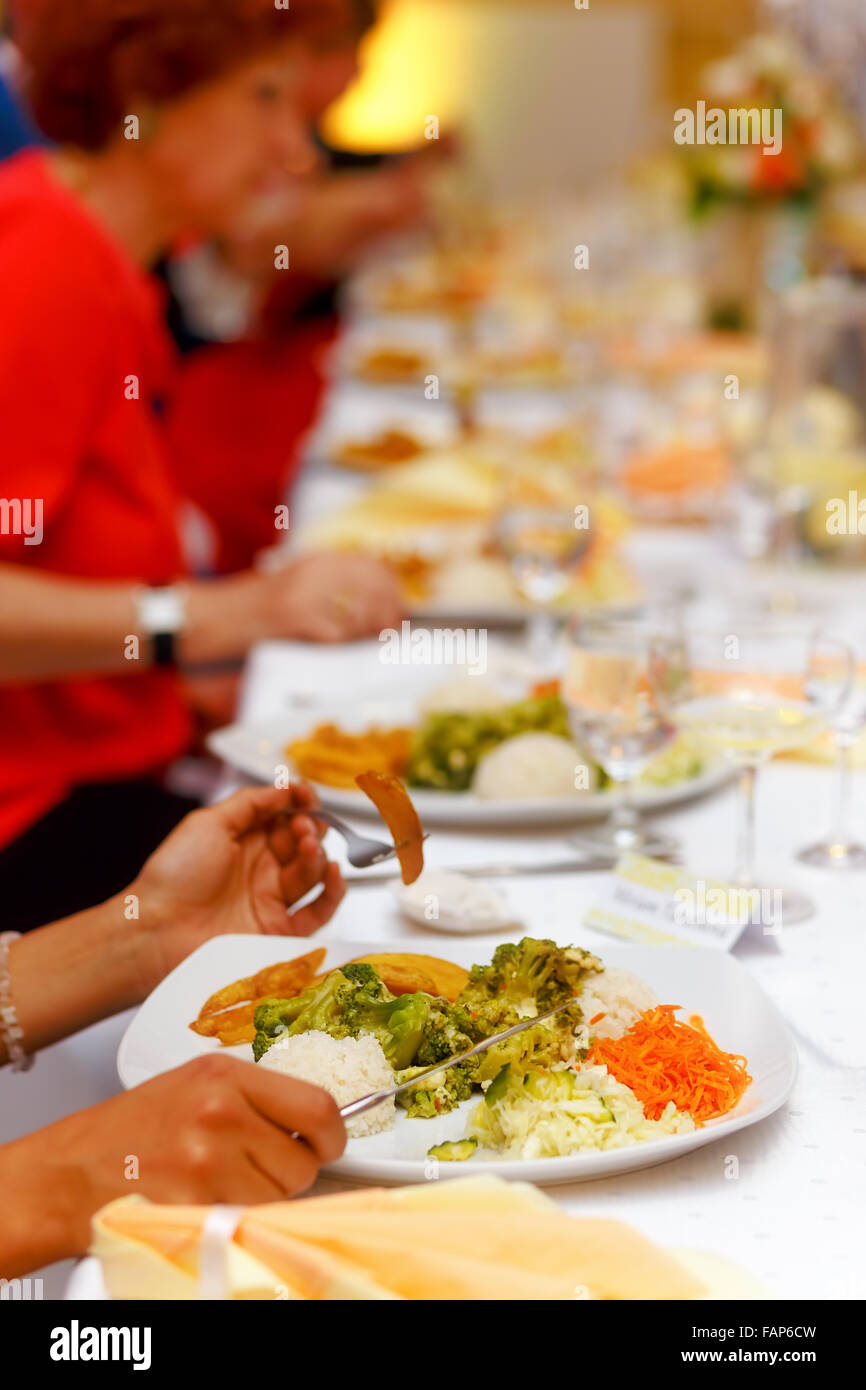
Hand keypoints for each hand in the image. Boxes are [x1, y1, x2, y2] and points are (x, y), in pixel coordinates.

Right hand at [2, 1055, 345, 1268]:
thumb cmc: (131, 1131)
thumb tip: (316, 1125)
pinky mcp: (195, 1205)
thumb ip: (254, 1099)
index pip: (318, 1107)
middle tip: (254, 1171)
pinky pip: (248, 1223)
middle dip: (289, 1174)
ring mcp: (207, 1161)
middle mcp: (221, 1112)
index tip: (327, 1146)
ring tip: (221, 1186)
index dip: (332, 1136)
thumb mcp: (195, 1086)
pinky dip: (236, 1222)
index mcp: (225, 1075)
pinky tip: (205, 1205)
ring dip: (263, 1202)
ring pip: (280, 1198)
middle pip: (303, 1162)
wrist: (70, 1172)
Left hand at [132, 784, 344, 994]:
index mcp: (245, 840)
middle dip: (310, 826)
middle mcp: (262, 867)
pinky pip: (319, 911)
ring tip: (305, 844)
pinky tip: (333, 872)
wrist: (158, 930)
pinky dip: (334, 891)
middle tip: (302, 823)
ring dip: (317, 852)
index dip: (300, 802)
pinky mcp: (280, 929)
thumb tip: (284, 788)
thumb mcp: (208, 823)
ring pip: (313, 871)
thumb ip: (249, 802)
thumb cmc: (174, 875)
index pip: (286, 815)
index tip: (304, 793)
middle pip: (303, 841)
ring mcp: (272, 898)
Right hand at [262, 551, 402, 641]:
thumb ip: (333, 592)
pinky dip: (340, 649)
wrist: (211, 618)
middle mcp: (317, 571)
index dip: (392, 594)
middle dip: (387, 616)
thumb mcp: (296, 588)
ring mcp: (307, 594)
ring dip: (365, 637)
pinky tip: (331, 654)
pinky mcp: (297, 618)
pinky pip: (338, 636)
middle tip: (385, 637)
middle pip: (376, 590)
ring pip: (361, 616)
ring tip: (356, 648)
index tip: (396, 615)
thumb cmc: (253, 611)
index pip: (374, 569)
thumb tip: (379, 609)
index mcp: (319, 561)